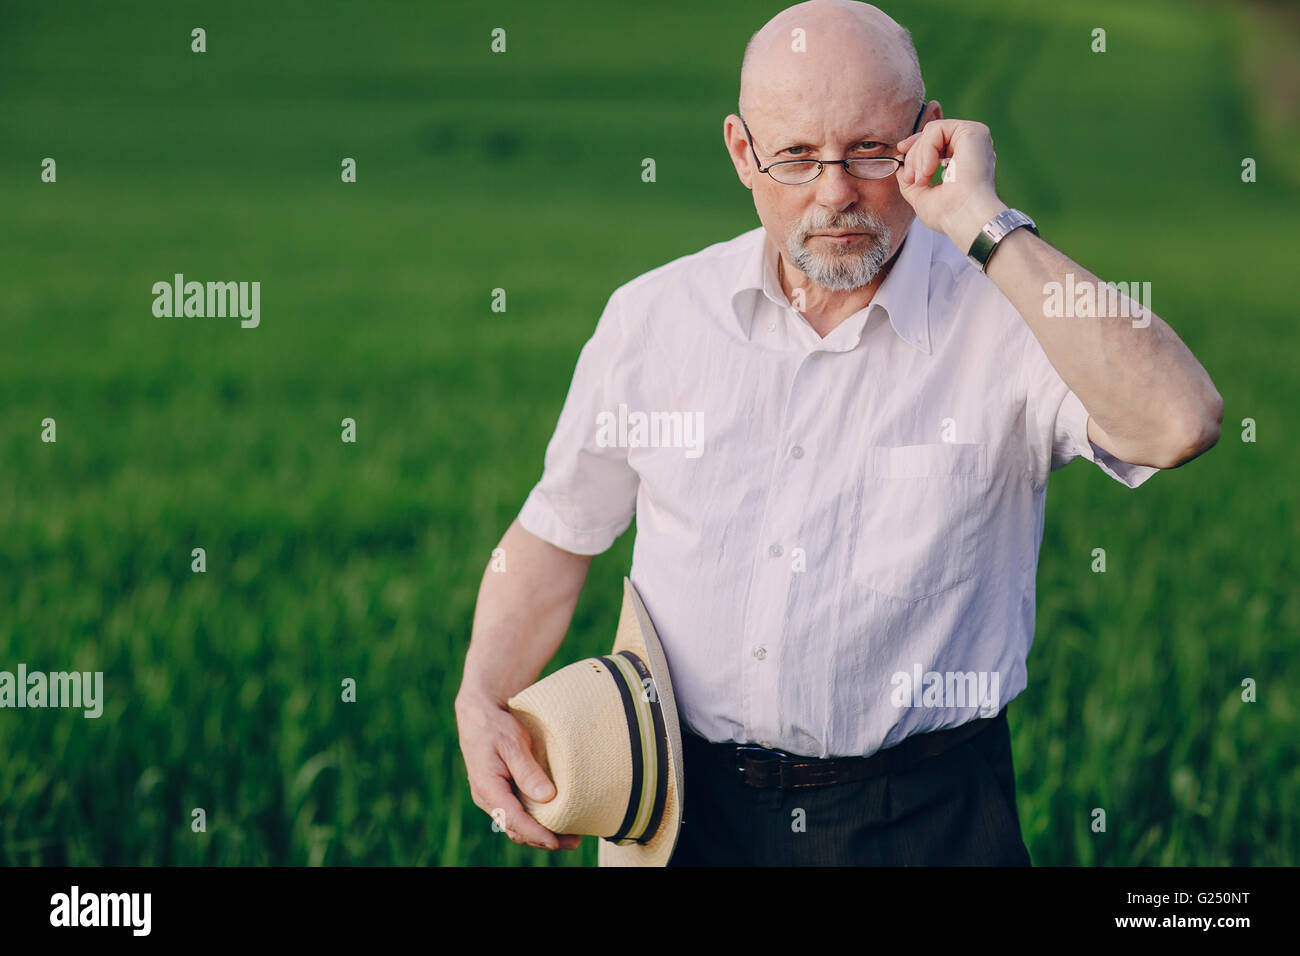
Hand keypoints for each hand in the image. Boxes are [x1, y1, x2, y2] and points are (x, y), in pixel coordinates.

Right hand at [455, 689, 581, 850]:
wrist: (480, 714)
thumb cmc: (495, 726)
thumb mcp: (512, 743)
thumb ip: (527, 770)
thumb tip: (547, 797)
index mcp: (487, 787)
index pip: (513, 819)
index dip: (535, 833)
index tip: (556, 842)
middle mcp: (488, 798)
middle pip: (516, 829)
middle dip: (543, 839)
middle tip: (573, 842)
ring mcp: (494, 798)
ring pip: (517, 826)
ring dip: (541, 834)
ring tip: (570, 838)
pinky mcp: (502, 793)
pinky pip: (518, 815)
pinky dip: (536, 822)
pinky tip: (555, 821)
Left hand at [895, 118, 1006, 251]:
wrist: (965, 218)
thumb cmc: (948, 214)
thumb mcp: (921, 195)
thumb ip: (910, 178)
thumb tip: (898, 163)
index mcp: (965, 160)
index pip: (937, 141)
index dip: (916, 145)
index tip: (900, 151)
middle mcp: (972, 147)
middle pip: (931, 135)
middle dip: (913, 155)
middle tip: (912, 179)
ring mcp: (974, 138)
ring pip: (932, 131)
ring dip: (918, 155)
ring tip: (921, 179)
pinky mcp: (973, 131)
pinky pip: (936, 129)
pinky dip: (925, 149)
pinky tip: (928, 170)